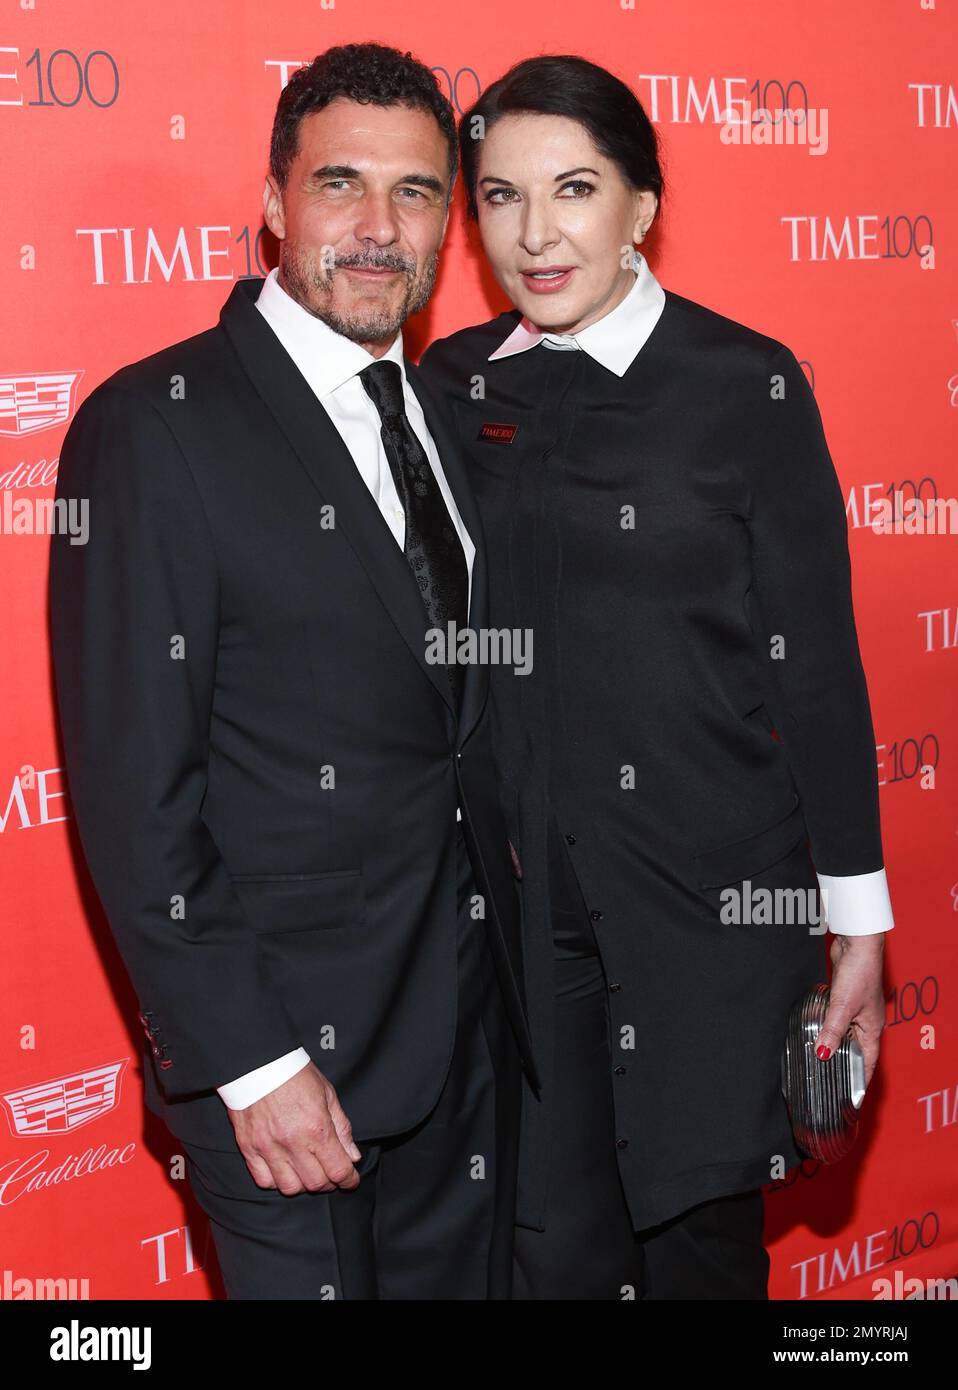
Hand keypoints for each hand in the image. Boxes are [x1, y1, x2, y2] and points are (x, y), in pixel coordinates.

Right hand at [226, 1061, 360, 1194]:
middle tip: (331, 1173)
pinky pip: (264, 1180)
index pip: (338, 1170)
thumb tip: (352, 1156)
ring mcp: (268, 1148)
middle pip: (316, 1184)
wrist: (258, 1062)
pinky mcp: (248, 1148)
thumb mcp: (327, 1094)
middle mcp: (293, 1143)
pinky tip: (284, 1170)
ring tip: (307, 1172)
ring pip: (290, 1187)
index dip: (349, 1180)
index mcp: (317, 1128)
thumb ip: (342, 1127)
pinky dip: (277, 1181)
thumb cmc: (295, 1073)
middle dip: (329, 1182)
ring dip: (303, 1185)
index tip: (351, 1180)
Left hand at [814, 933, 885, 1088]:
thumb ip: (832, 1030)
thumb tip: (823, 1053)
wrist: (856, 944)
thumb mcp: (843, 1006)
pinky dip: (827, 1025)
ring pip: (843, 1033)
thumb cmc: (860, 973)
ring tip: (817, 1057)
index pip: (867, 1061)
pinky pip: (835, 1018)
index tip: (852, 1095)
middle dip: (842, 1062)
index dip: (860, 1078)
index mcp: (872, 1028)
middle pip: (854, 1048)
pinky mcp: (844, 997)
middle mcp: (866, 1021)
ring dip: (832, 1042)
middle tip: (827, 1077)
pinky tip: (815, 1029)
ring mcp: (855, 1009)